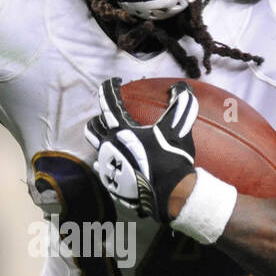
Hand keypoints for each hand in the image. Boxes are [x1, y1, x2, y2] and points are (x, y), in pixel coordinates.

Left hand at [84, 77, 196, 220]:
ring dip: (101, 137)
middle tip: (112, 113)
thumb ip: (181, 104)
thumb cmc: (172, 160)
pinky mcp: (110, 183)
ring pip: (95, 147)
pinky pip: (101, 168)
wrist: (168, 195)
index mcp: (121, 131)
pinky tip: (116, 160)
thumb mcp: (178, 129)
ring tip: (112, 135)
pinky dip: (107, 160)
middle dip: (100, 115)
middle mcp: (108, 147)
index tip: (115, 80)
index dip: (110, 87)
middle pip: (94, 125)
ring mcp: (107, 167)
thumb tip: (181, 87)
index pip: (108, 101)